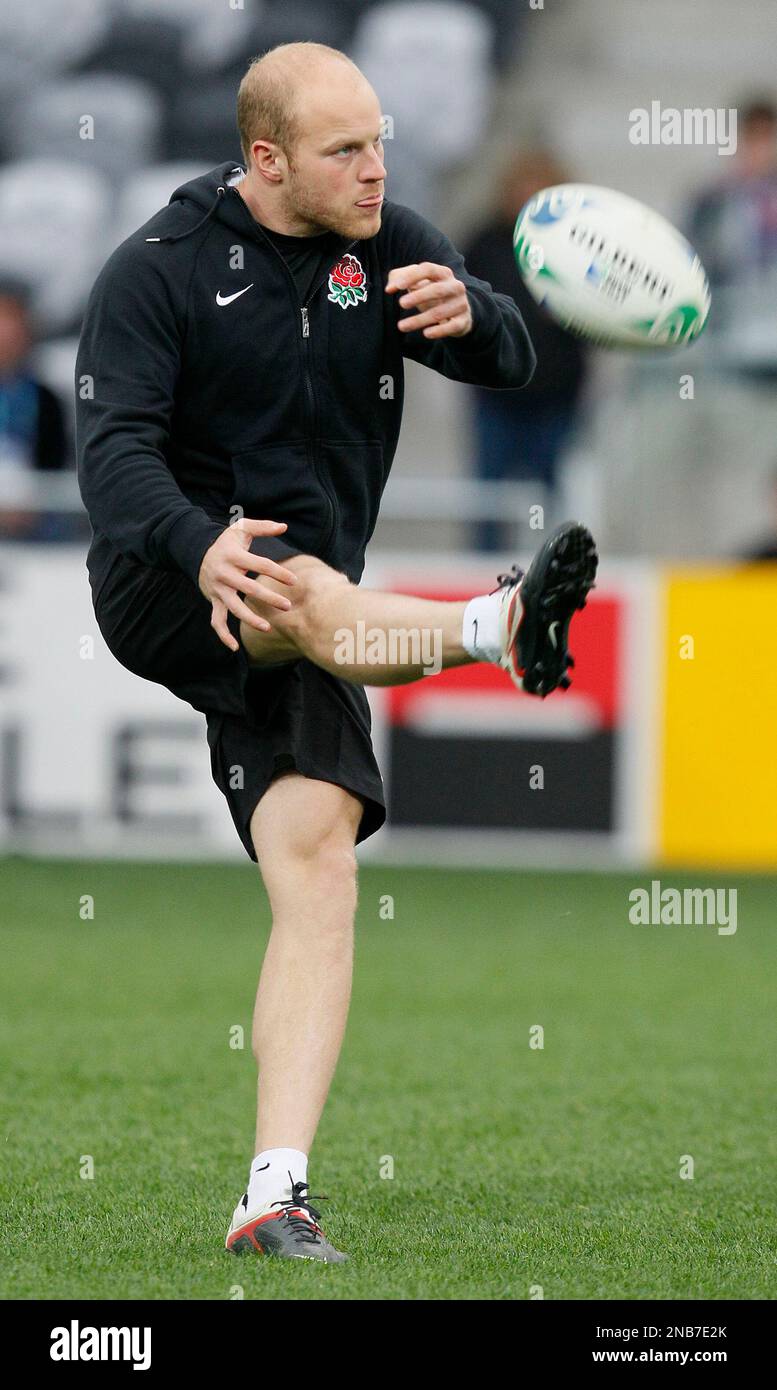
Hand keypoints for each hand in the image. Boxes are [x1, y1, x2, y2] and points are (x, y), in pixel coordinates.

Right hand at [199, 518, 296, 651]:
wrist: (196, 552)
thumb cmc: (226, 542)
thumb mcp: (241, 528)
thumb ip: (263, 526)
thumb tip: (284, 527)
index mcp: (233, 556)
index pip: (260, 564)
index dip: (278, 573)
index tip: (295, 581)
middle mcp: (224, 574)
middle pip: (248, 588)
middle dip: (268, 598)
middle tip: (287, 606)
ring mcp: (218, 590)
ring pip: (233, 608)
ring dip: (249, 619)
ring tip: (267, 628)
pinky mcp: (214, 601)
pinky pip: (216, 621)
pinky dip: (223, 636)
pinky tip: (235, 648)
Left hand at [385, 261, 472, 338]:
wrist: (457, 311)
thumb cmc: (431, 292)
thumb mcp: (416, 282)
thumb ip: (399, 278)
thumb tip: (389, 289)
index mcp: (443, 273)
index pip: (428, 269)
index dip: (413, 277)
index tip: (398, 287)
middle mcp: (455, 286)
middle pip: (437, 290)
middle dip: (418, 297)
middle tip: (401, 304)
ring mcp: (461, 304)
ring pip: (439, 312)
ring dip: (419, 320)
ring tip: (401, 326)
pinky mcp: (463, 321)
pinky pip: (452, 326)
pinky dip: (439, 331)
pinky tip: (425, 333)